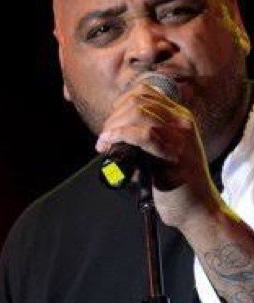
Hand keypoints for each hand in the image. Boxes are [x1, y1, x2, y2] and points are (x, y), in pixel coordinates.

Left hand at [94, 79, 220, 230]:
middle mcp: (182, 121)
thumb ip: (138, 139)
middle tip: (105, 140)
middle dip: (113, 118)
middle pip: (138, 101)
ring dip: (114, 127)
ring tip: (105, 144)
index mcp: (178, 117)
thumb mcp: (154, 154)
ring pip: (139, 113)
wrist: (196, 209)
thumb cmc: (172, 185)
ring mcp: (181, 135)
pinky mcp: (176, 153)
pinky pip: (144, 134)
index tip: (110, 126)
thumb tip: (109, 133)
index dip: (119, 105)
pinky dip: (120, 136)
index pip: (144, 93)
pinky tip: (109, 145)